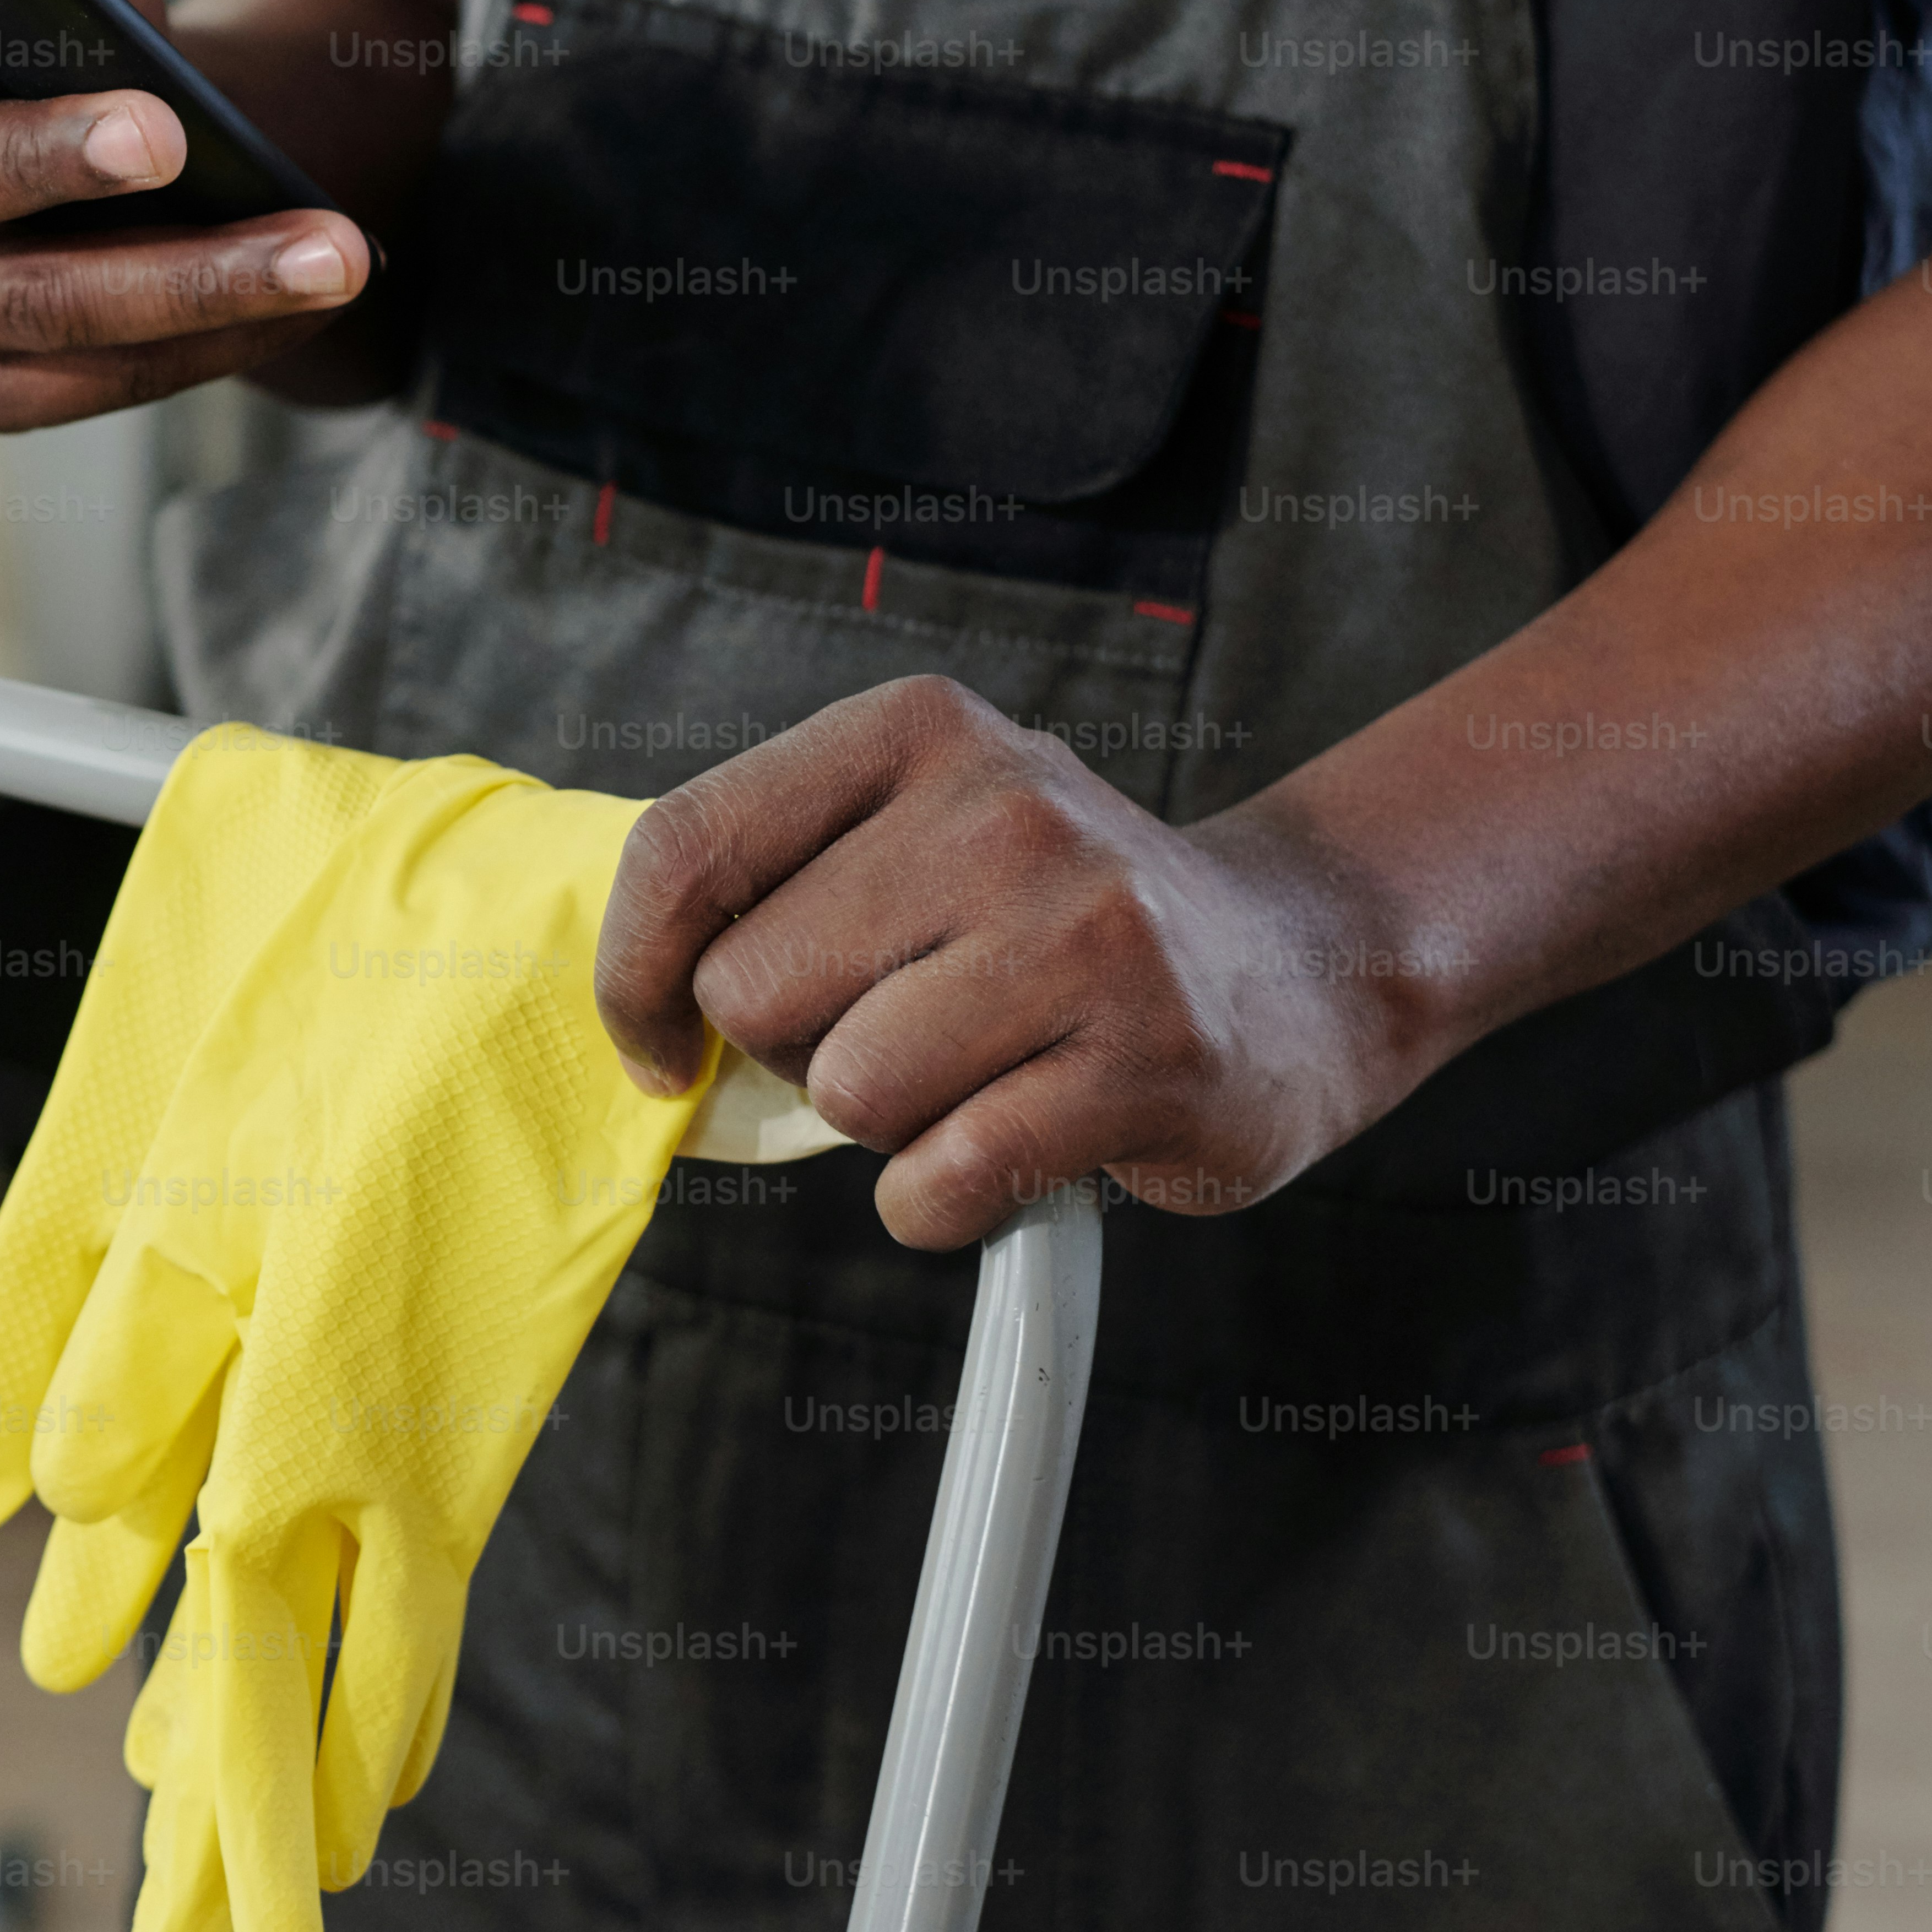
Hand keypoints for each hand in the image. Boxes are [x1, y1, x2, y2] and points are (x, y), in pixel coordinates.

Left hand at [592, 676, 1445, 1247]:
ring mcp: (1086, 933)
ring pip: (846, 1092)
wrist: (1297, 962)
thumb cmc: (1055, 916)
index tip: (655, 1042)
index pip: (688, 848)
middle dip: (798, 1050)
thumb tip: (639, 1003)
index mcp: (917, 731)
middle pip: (753, 990)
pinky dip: (942, 1200)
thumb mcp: (920, 831)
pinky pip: (939, 1179)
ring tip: (979, 1076)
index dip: (634, 972)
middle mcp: (1003, 810)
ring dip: (886, 1126)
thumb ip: (777, 881)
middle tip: (903, 1034)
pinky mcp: (1148, 1062)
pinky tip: (1011, 1148)